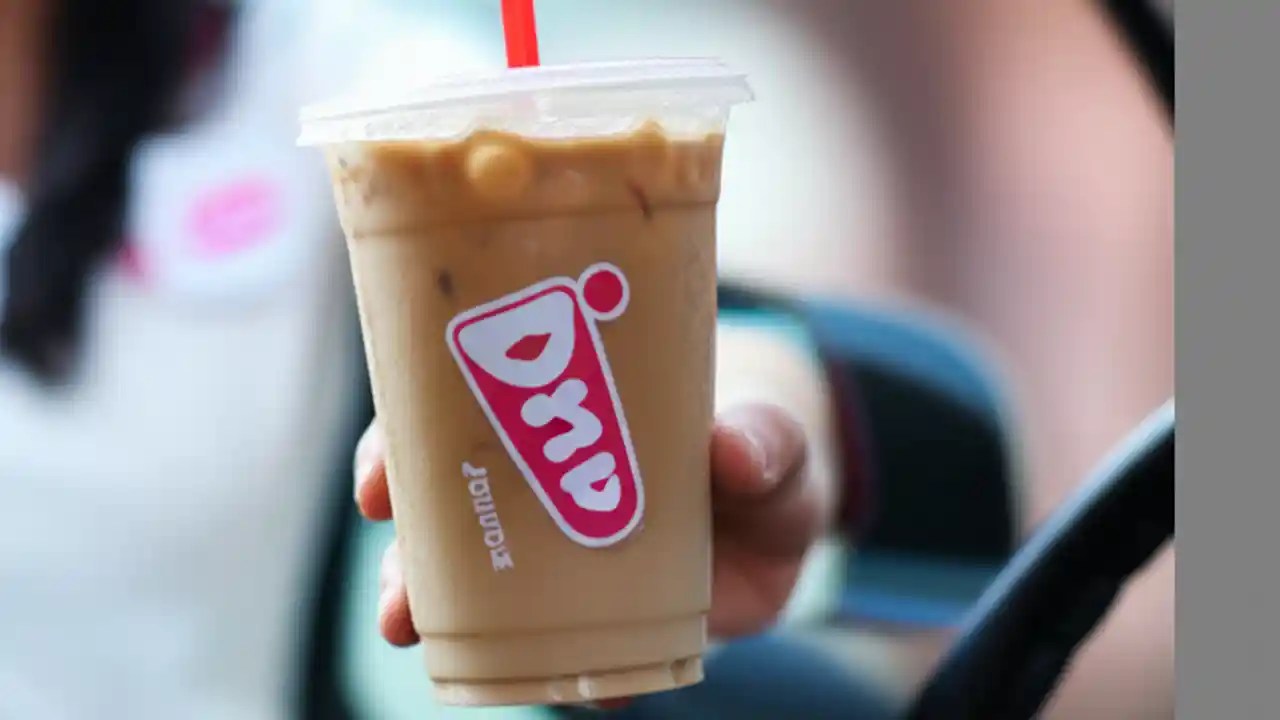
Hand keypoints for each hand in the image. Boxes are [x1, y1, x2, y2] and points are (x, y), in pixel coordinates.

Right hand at [353, 402, 826, 652]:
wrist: (786, 513)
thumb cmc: (760, 446)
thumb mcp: (770, 436)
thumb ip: (763, 441)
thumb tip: (732, 451)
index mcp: (558, 414)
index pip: (457, 416)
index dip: (403, 445)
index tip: (375, 481)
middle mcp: (544, 484)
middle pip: (450, 510)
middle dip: (409, 555)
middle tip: (396, 595)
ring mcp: (567, 556)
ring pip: (484, 586)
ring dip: (448, 617)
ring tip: (428, 641)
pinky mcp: (602, 618)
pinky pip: (560, 650)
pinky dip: (551, 672)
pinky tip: (563, 689)